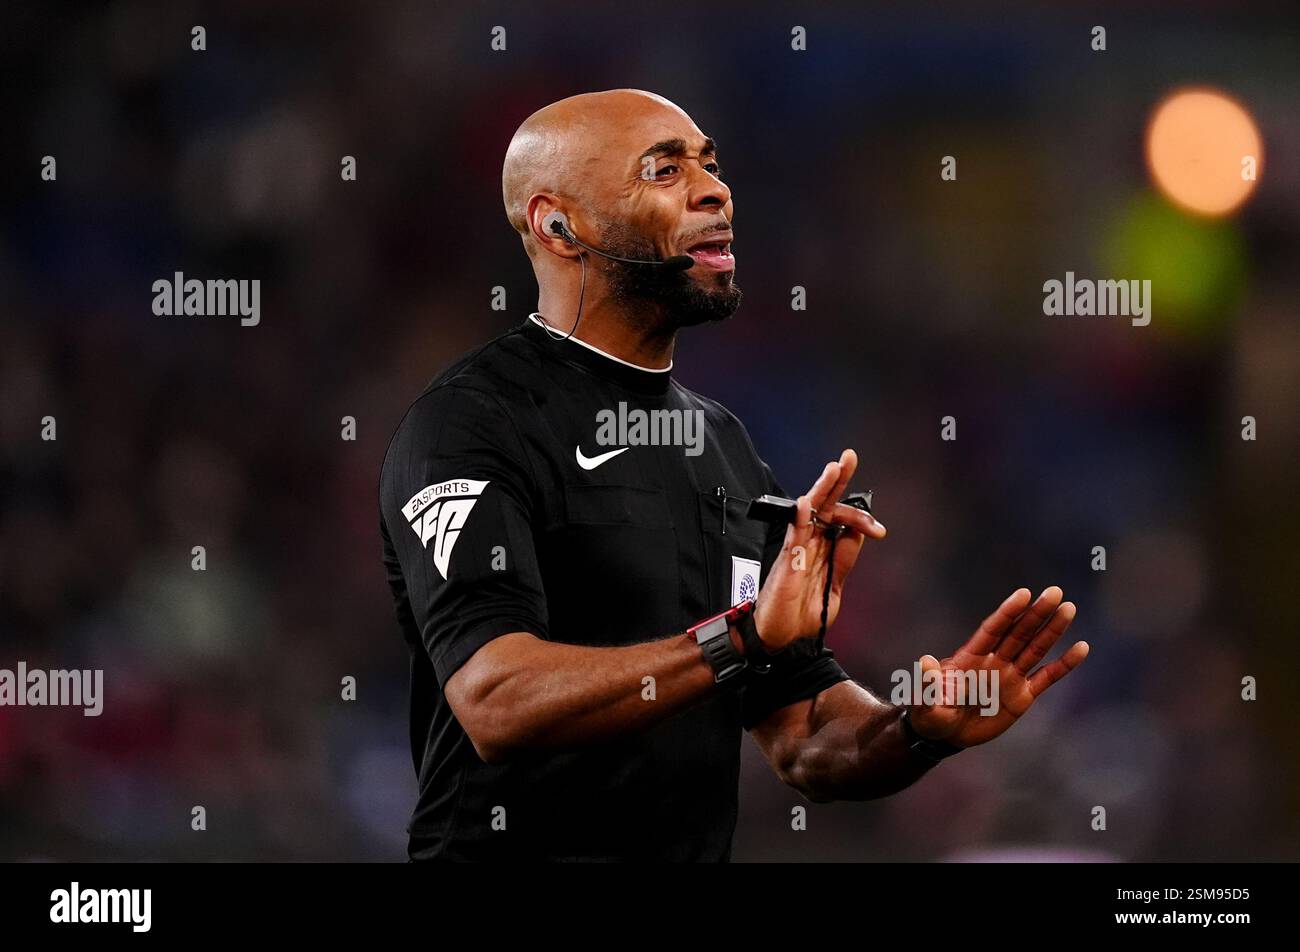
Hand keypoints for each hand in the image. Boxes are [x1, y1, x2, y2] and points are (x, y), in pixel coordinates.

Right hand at [752, 449, 886, 650]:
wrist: (780, 637)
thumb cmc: (801, 613)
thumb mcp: (833, 588)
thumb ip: (844, 562)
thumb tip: (859, 536)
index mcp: (822, 548)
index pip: (842, 521)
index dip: (862, 520)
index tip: (879, 530)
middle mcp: (810, 543)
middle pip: (825, 505)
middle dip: (838, 481)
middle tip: (849, 456)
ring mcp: (797, 550)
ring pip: (809, 512)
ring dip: (822, 490)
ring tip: (833, 468)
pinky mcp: (786, 562)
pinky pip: (793, 537)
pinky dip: (799, 519)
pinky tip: (805, 503)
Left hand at [908, 586, 1088, 747]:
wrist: (945, 734)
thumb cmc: (930, 714)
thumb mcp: (925, 702)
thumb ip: (928, 683)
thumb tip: (925, 662)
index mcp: (970, 657)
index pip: (993, 629)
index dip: (1008, 612)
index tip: (1024, 593)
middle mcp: (994, 660)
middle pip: (1019, 632)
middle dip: (1036, 613)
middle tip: (1055, 592)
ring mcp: (1010, 676)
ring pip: (1035, 648)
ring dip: (1052, 630)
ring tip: (1069, 609)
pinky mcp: (1023, 695)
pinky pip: (1047, 677)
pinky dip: (1064, 664)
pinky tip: (1081, 648)